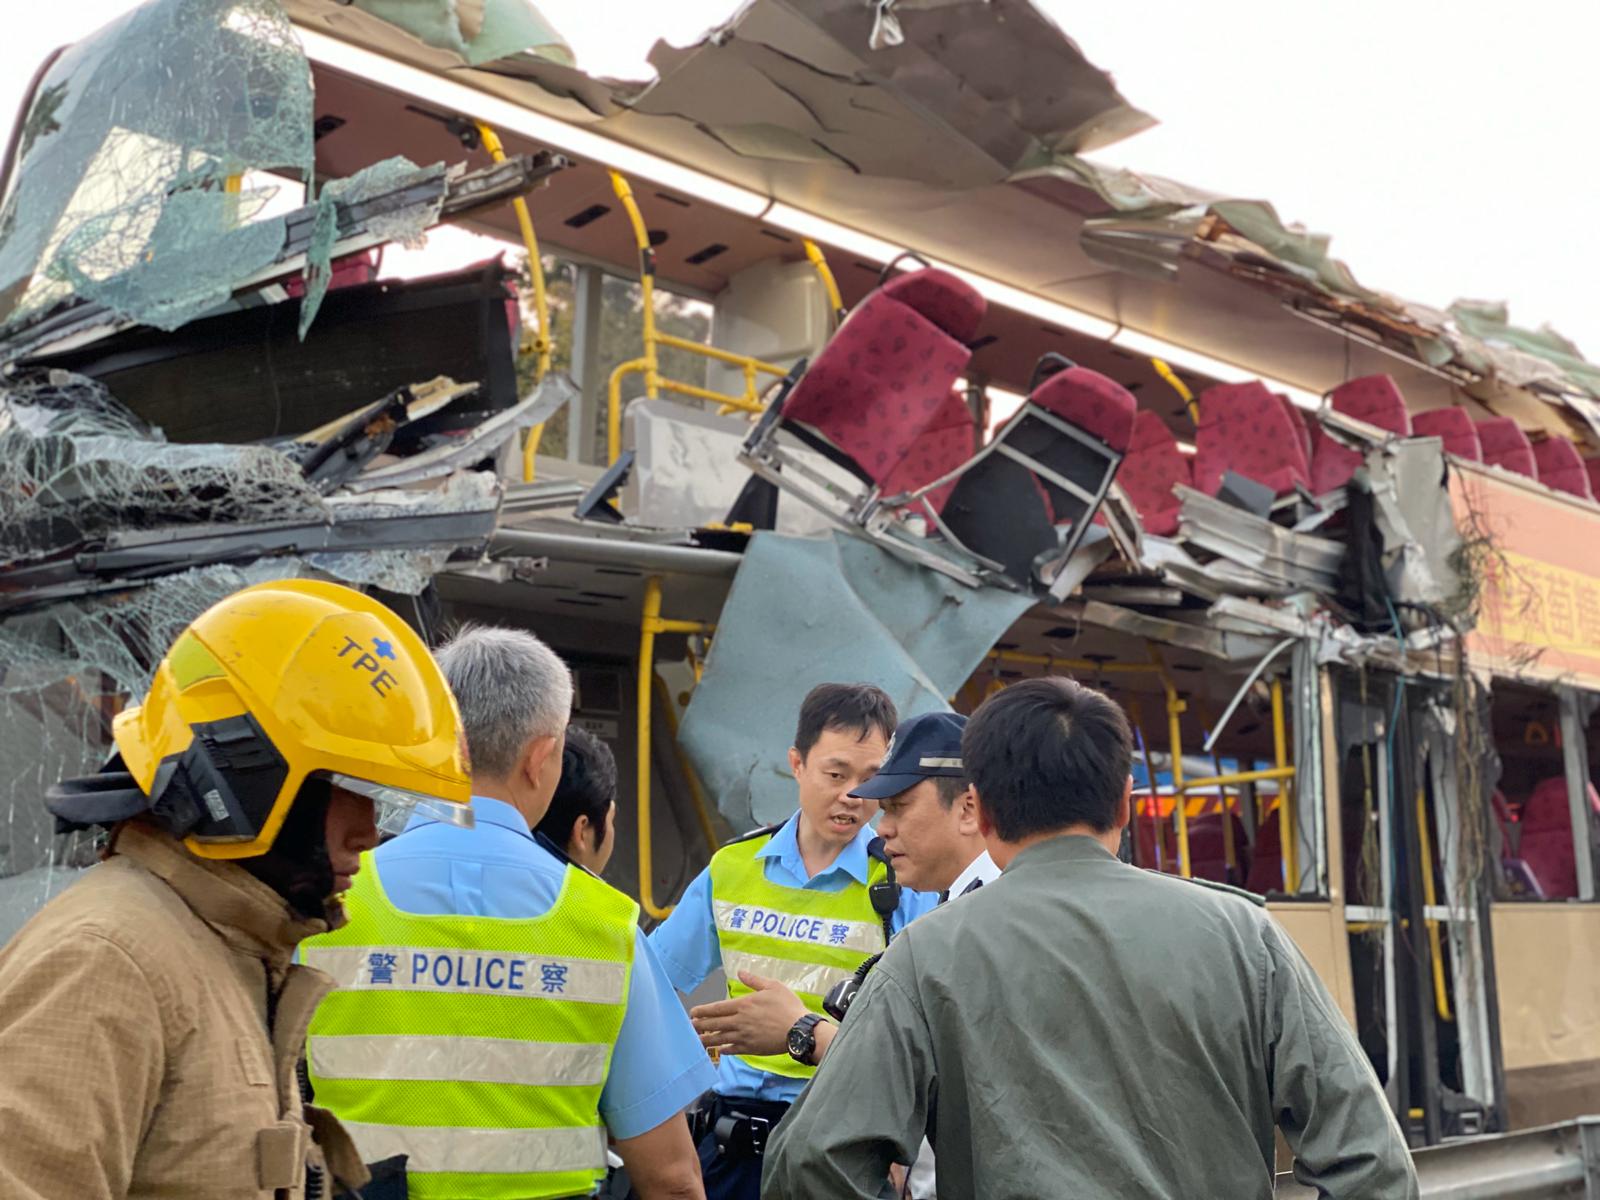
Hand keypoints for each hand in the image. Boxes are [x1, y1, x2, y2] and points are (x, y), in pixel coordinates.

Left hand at [690, 971, 810, 1056]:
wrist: (798, 1030)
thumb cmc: (787, 1006)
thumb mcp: (773, 986)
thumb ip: (754, 980)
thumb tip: (740, 972)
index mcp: (743, 1005)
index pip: (717, 1008)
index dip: (703, 1011)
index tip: (693, 1013)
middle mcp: (740, 1022)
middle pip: (714, 1024)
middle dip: (700, 1025)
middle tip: (689, 1027)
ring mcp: (744, 1037)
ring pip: (720, 1039)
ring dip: (707, 1039)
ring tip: (697, 1041)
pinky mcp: (751, 1049)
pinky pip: (733, 1050)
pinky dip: (724, 1050)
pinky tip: (720, 1050)